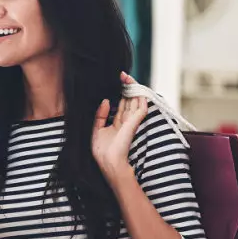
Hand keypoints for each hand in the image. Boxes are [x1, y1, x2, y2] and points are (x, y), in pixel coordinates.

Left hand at [92, 72, 147, 186]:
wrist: (109, 163)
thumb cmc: (102, 151)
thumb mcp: (96, 130)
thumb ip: (100, 115)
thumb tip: (106, 100)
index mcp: (117, 123)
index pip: (122, 105)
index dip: (120, 94)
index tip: (117, 82)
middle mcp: (126, 122)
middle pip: (129, 101)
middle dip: (126, 88)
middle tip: (123, 75)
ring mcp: (131, 123)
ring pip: (135, 102)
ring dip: (133, 89)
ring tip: (128, 77)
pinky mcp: (133, 124)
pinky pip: (141, 109)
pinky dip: (141, 99)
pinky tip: (138, 89)